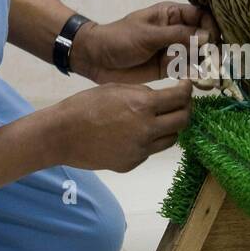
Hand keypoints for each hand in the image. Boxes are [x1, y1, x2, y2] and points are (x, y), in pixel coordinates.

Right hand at [50, 79, 193, 171]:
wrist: (61, 135)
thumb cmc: (84, 105)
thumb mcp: (116, 88)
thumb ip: (142, 93)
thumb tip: (161, 98)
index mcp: (142, 105)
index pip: (179, 98)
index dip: (187, 91)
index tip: (187, 87)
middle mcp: (146, 130)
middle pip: (182, 121)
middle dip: (185, 110)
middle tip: (180, 104)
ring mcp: (140, 150)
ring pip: (170, 140)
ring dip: (170, 128)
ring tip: (159, 120)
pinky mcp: (132, 163)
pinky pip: (150, 151)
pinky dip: (149, 141)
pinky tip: (134, 134)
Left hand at [70, 3, 216, 84]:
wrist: (97, 59)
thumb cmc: (119, 39)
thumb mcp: (148, 34)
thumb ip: (177, 35)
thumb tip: (207, 37)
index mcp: (171, 15)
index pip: (201, 15)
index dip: (211, 25)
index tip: (213, 39)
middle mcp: (177, 31)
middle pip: (204, 36)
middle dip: (212, 48)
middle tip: (216, 61)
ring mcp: (174, 50)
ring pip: (199, 55)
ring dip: (207, 63)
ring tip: (212, 73)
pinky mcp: (169, 68)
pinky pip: (188, 70)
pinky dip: (196, 75)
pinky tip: (200, 80)